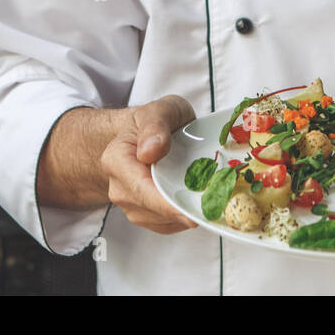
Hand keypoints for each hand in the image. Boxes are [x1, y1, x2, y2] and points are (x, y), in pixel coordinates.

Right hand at [100, 95, 199, 234]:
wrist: (143, 136)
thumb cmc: (152, 123)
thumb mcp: (158, 110)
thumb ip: (155, 125)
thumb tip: (152, 150)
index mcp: (117, 161)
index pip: (141, 190)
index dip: (168, 204)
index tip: (192, 210)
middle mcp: (120, 188)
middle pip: (154, 210)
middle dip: (185, 208)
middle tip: (216, 204)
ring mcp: (132, 205)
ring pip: (163, 221)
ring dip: (188, 213)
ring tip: (211, 197)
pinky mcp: (147, 215)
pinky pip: (169, 224)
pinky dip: (186, 216)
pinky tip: (199, 200)